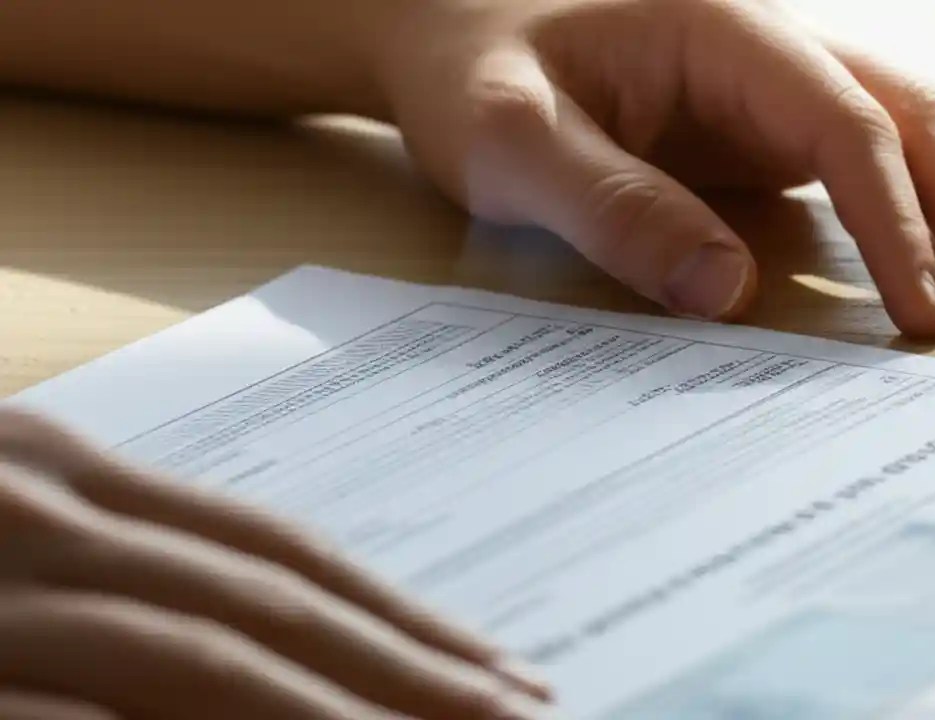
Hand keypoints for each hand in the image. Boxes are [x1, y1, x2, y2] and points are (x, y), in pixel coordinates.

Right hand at [0, 410, 552, 719]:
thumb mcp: (14, 511)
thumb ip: (132, 554)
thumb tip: (275, 616)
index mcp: (76, 473)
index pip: (279, 546)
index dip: (399, 610)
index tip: (494, 661)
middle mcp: (51, 520)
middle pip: (275, 600)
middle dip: (410, 664)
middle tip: (519, 711)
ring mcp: (0, 598)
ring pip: (207, 658)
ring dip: (343, 711)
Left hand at [377, 0, 934, 335]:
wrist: (451, 29)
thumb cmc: (475, 73)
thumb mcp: (513, 141)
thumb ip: (612, 209)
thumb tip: (725, 295)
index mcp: (727, 35)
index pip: (843, 130)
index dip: (896, 223)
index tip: (921, 319)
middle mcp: (776, 49)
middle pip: (916, 116)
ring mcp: (780, 84)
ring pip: (924, 120)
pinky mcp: (772, 122)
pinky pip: (885, 150)